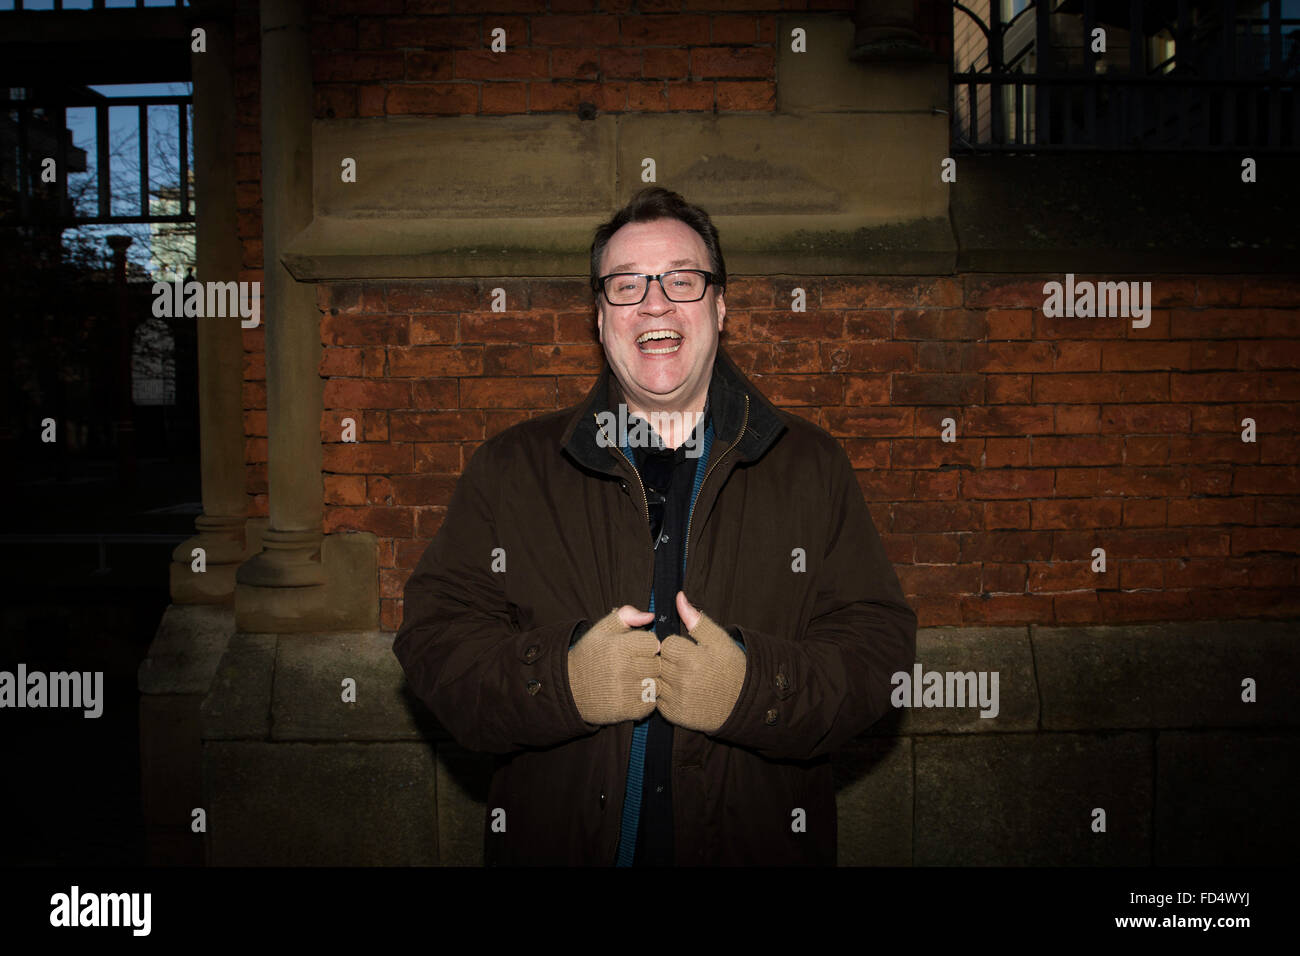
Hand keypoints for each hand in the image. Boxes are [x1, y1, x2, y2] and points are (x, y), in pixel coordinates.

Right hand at [566, 605, 659, 725]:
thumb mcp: (602, 630)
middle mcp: (623, 668)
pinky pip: (650, 704)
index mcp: (619, 646)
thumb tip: (650, 616)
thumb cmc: (589, 655)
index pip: (653, 644)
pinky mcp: (625, 710)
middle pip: (657, 664)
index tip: (636, 649)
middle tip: (634, 666)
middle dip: (649, 664)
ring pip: (656, 685)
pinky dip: (645, 701)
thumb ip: (626, 615)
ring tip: (634, 680)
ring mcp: (625, 691)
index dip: (646, 645)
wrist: (569, 688)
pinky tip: (632, 694)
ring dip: (649, 683)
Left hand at [655, 591, 746, 733]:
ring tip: (683, 678)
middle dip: (670, 661)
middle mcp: (682, 680)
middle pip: (659, 661)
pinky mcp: (674, 715)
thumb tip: (678, 597)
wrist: (741, 703)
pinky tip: (681, 692)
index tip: (689, 651)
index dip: (677, 645)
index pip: (667, 644)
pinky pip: (658, 699)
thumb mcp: (719, 640)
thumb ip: (696, 619)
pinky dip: (666, 695)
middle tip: (686, 665)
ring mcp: (677, 700)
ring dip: (665, 677)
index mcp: (692, 659)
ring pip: (656, 680)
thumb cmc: (730, 667)